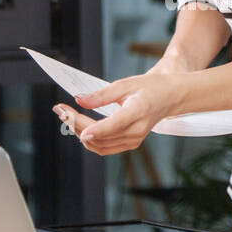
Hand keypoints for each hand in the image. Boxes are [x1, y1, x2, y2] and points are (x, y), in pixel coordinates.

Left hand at [50, 72, 185, 155]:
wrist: (170, 98)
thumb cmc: (150, 88)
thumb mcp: (125, 84)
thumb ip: (101, 95)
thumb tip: (79, 100)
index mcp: (138, 112)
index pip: (112, 125)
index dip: (91, 127)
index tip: (71, 119)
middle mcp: (136, 130)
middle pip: (100, 135)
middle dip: (76, 124)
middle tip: (61, 110)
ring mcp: (134, 140)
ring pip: (99, 145)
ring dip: (80, 132)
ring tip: (68, 117)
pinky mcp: (130, 144)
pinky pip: (104, 147)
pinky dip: (90, 139)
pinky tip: (80, 126)